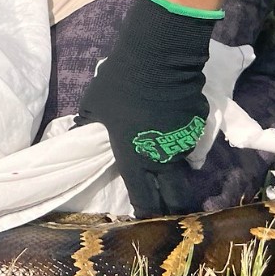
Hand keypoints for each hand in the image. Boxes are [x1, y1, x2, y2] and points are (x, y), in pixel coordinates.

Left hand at [74, 0, 218, 218]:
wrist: (156, 57)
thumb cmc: (119, 84)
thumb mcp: (93, 106)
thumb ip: (87, 125)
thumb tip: (76, 133)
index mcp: (134, 160)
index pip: (144, 200)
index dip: (146, 213)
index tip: (146, 218)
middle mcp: (163, 160)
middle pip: (177, 199)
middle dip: (175, 208)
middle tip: (171, 206)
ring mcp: (184, 143)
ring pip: (183, 165)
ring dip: (175, 163)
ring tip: (163, 145)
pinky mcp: (199, 126)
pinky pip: (190, 138)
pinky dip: (182, 135)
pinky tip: (172, 118)